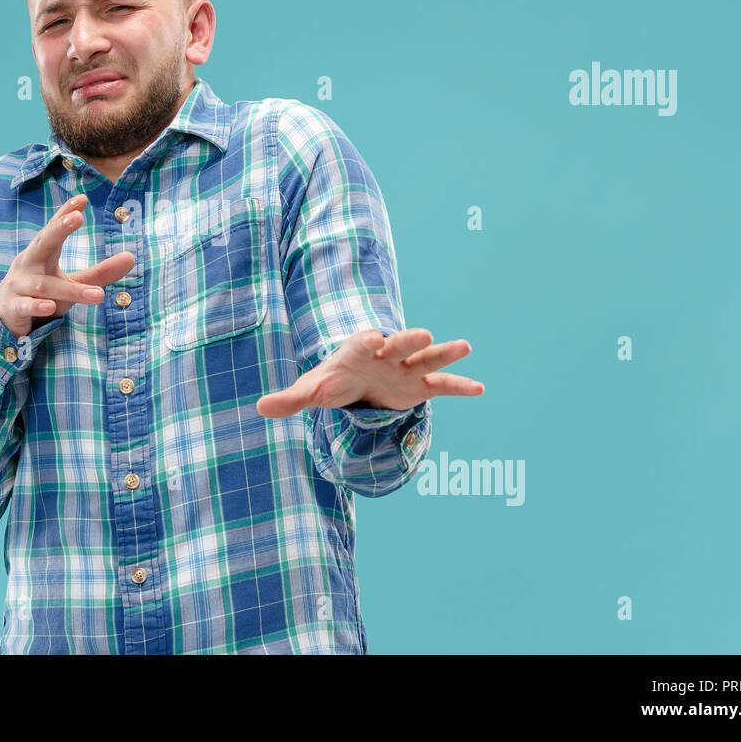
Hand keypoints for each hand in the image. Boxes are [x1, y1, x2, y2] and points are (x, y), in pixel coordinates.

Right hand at [0, 193, 134, 337]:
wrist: (6, 317)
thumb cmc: (43, 293)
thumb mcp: (71, 283)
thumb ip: (99, 273)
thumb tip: (131, 257)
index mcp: (42, 253)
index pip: (53, 230)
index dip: (65, 213)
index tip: (82, 199)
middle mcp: (29, 264)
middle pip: (42, 243)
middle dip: (58, 230)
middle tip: (77, 217)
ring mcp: (19, 285)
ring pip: (43, 285)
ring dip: (70, 290)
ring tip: (98, 294)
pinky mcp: (13, 307)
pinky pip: (24, 305)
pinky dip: (36, 305)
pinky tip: (50, 307)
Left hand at [256, 327, 483, 418]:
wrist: (354, 383)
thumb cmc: (332, 381)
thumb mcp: (311, 391)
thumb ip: (290, 398)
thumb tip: (259, 407)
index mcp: (358, 350)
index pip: (362, 344)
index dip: (368, 342)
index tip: (373, 341)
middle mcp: (386, 354)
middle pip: (399, 344)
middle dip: (408, 340)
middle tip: (423, 334)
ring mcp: (405, 368)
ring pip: (426, 359)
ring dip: (443, 353)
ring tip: (465, 346)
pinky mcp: (418, 386)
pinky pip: (442, 385)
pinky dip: (460, 386)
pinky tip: (480, 389)